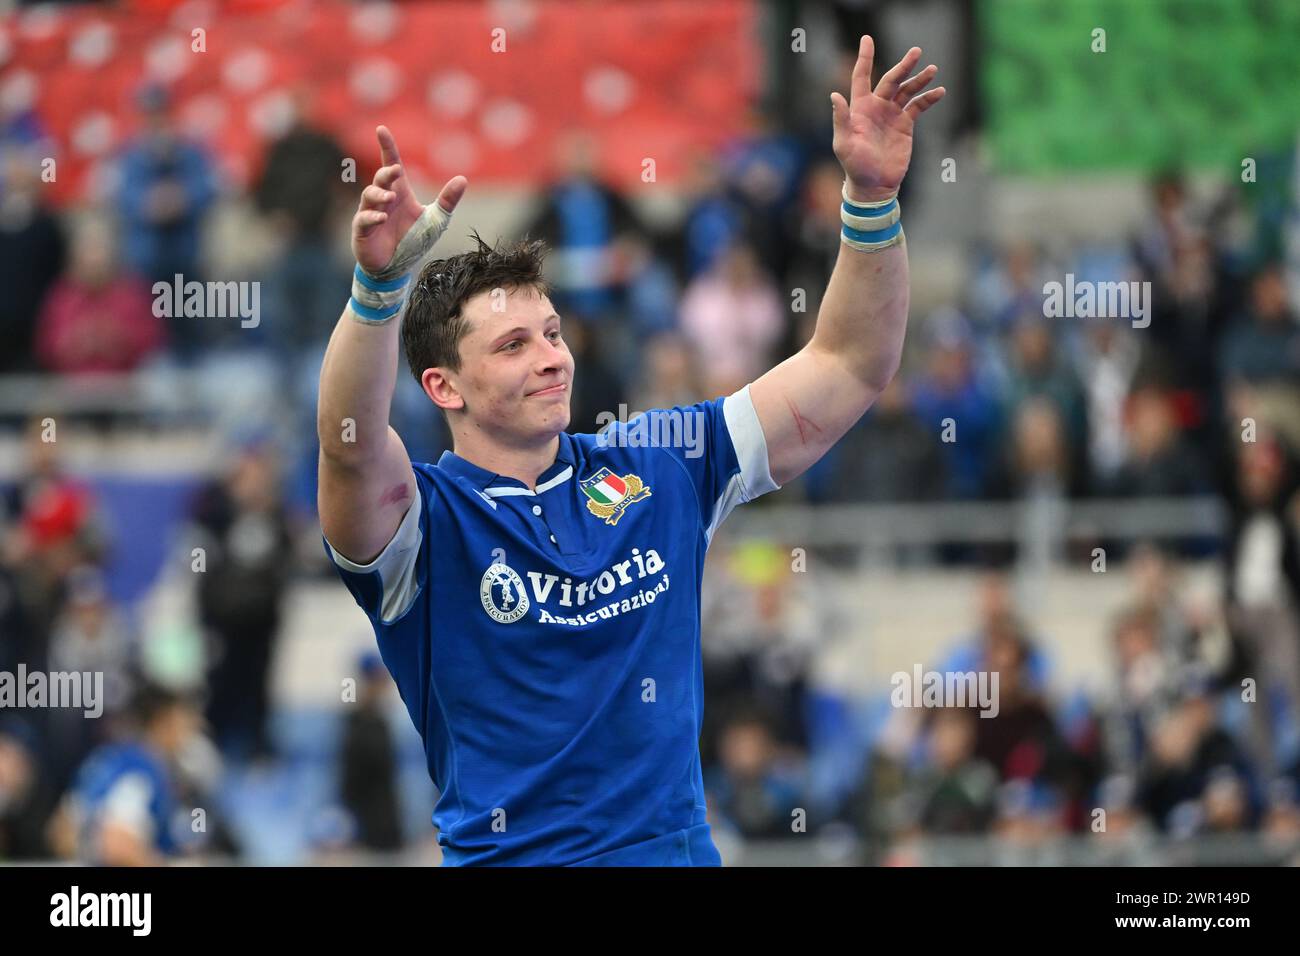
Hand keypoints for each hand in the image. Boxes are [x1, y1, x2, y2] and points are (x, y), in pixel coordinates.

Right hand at [351, 125, 467, 273]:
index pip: (390, 164)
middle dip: (386, 173)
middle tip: (395, 171)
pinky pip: (363, 219)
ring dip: (379, 194)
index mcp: (399, 193)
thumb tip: (462, 179)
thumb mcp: (435, 220)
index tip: (381, 129)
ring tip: (390, 197)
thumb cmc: (413, 240)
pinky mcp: (362, 231)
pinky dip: (371, 217)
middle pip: (380, 178)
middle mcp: (383, 199)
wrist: (396, 268)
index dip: (386, 147)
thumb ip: (447, 201)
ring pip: (368, 195)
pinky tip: (381, 217)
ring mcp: (370, 213)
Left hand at [830, 36, 944, 203]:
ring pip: (907, 90)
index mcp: (860, 108)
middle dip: (903, 66)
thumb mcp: (844, 144)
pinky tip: (938, 92)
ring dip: (919, 80)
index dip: (864, 58)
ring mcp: (892, 114)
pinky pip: (918, 106)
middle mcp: (876, 107)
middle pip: (891, 80)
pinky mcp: (905, 125)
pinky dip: (928, 98)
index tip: (867, 39)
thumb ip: (841, 119)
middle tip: (916, 52)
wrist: (874, 185)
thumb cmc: (855, 166)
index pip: (861, 77)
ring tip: (932, 69)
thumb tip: (834, 95)